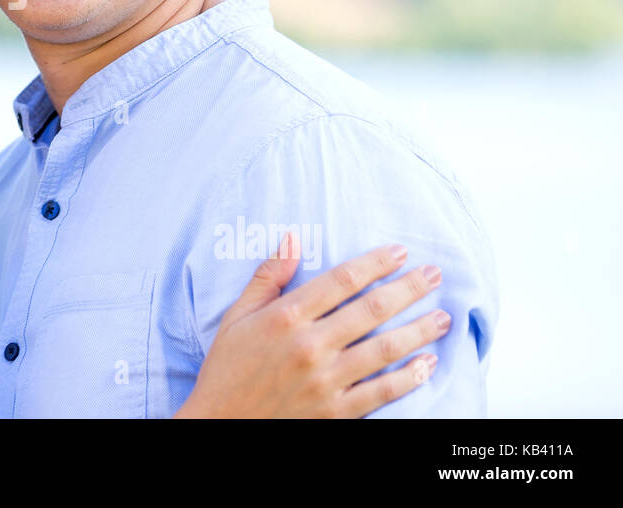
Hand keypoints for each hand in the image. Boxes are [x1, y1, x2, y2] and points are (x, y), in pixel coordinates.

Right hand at [175, 234, 447, 417]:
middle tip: (434, 274)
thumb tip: (292, 239)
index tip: (399, 252)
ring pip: (385, 349)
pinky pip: (382, 392)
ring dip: (419, 330)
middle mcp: (310, 346)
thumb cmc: (227, 369)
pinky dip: (410, 378)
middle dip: (409, 289)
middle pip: (372, 310)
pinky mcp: (336, 412)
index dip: (375, 263)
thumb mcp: (236, 317)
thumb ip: (267, 277)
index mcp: (285, 317)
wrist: (220, 424)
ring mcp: (326, 381)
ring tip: (443, 317)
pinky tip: (427, 364)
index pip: (342, 280)